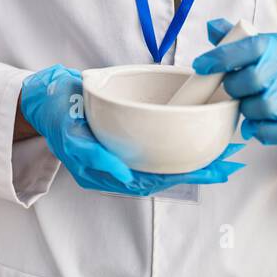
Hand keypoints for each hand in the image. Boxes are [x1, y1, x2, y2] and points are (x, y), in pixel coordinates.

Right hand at [20, 64, 244, 195]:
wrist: (47, 95)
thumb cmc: (57, 113)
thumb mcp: (69, 133)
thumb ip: (93, 155)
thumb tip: (123, 174)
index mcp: (104, 173)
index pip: (150, 181)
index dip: (182, 178)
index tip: (210, 171)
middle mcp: (117, 166)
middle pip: (164, 174)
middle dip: (197, 170)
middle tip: (229, 163)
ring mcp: (122, 151)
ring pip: (164, 162)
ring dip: (194, 158)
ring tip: (224, 153)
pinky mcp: (127, 135)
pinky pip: (157, 145)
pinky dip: (180, 143)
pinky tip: (198, 136)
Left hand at [192, 19, 276, 146]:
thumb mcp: (274, 45)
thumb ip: (239, 39)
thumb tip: (212, 28)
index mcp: (275, 48)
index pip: (239, 50)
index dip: (216, 59)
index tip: (201, 65)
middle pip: (238, 84)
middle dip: (234, 87)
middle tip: (243, 86)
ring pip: (248, 110)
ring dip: (248, 108)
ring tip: (261, 100)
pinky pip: (261, 133)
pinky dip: (259, 128)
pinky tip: (267, 119)